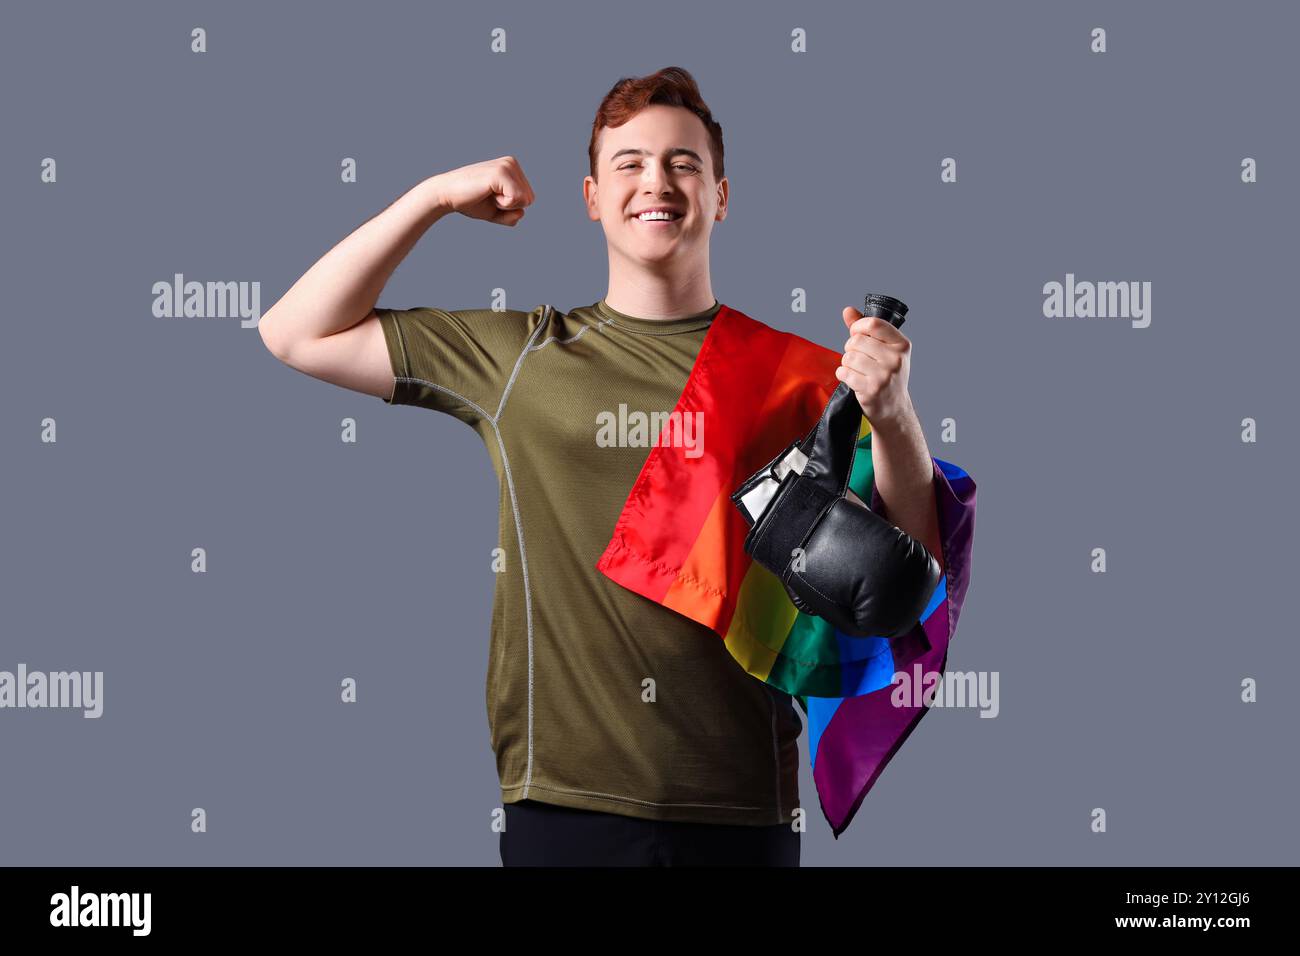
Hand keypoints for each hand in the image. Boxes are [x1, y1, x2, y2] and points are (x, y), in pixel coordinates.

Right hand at [432, 156, 534, 225]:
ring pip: (525, 199)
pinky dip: (503, 204)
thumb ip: (512, 216)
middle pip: (529, 199)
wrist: (446, 196)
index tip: (490, 198)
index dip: (510, 207)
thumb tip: (521, 213)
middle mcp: (511, 163)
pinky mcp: (501, 173)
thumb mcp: (496, 212)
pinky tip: (487, 193)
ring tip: (487, 194)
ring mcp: (507, 166)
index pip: (528, 199)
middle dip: (510, 207)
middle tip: (488, 197)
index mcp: (512, 168)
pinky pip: (516, 199)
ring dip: (506, 206)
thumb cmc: (470, 202)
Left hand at [837, 306, 914, 429]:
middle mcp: (895, 359)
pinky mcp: (871, 390)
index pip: (873, 324)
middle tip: (858, 359)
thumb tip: (848, 310)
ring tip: (857, 370)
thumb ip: (866, 329)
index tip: (856, 334)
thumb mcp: (884, 350)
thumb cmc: (887, 375)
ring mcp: (884, 375)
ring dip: (847, 363)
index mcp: (901, 344)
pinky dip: (843, 375)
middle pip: (856, 341)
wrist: (893, 408)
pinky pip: (844, 373)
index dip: (857, 327)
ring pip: (848, 357)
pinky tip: (853, 380)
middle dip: (850, 348)